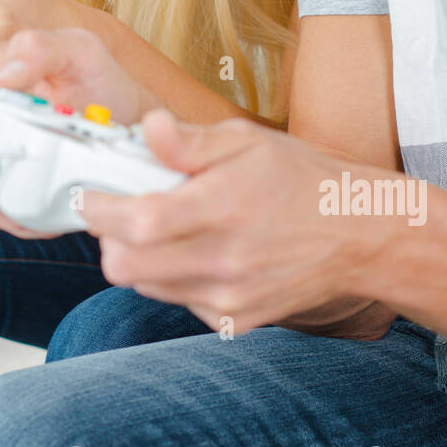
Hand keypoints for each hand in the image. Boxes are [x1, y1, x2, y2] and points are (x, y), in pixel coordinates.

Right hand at [0, 26, 154, 238]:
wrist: (136, 118)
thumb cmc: (99, 78)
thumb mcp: (78, 49)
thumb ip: (41, 47)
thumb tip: (10, 70)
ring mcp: (5, 173)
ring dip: (7, 204)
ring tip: (47, 191)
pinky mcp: (29, 203)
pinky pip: (18, 221)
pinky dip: (35, 217)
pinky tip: (61, 200)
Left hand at [82, 112, 396, 338]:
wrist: (357, 235)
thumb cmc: (300, 179)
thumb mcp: (247, 142)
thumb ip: (191, 140)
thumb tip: (148, 127)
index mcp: (222, 208)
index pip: (137, 222)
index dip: (100, 208)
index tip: (89, 193)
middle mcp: (222, 260)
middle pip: (124, 267)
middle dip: (108, 238)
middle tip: (119, 212)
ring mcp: (228, 296)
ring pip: (146, 285)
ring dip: (139, 257)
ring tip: (162, 228)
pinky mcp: (235, 319)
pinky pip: (179, 300)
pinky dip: (172, 277)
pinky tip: (197, 251)